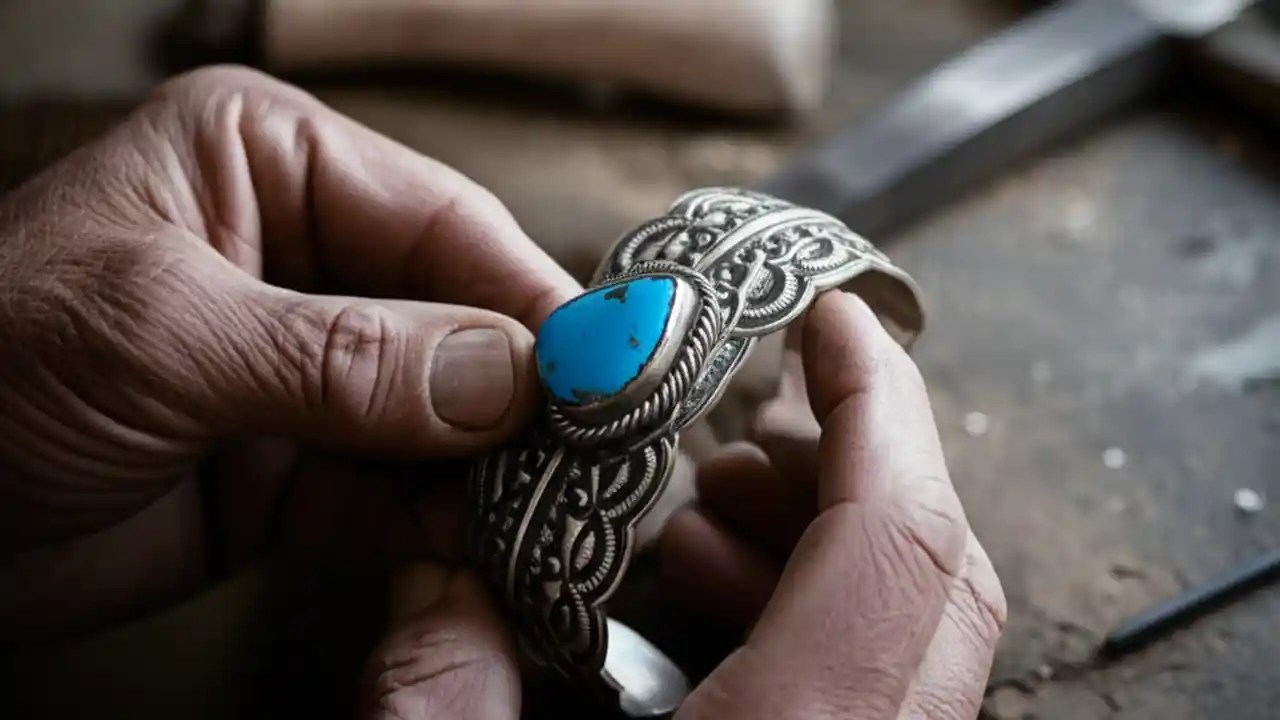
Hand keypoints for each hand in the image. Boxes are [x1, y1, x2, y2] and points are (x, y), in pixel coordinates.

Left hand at [0, 66, 577, 644]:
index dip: (536, 301)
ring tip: (555, 520)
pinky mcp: (297, 472)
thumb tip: (511, 379)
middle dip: (529, 396)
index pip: (444, 225)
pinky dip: (445, 528)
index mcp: (268, 164)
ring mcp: (307, 371)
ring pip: (446, 417)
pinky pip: (402, 494)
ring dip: (498, 471)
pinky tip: (480, 553)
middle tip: (601, 461)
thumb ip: (342, 358)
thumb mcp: (160, 338)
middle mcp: (303, 256)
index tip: (613, 373)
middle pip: (464, 322)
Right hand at [362, 292, 1005, 718]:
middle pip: (936, 576)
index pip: (895, 542)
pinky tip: (708, 605)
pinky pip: (881, 682)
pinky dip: (815, 616)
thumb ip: (440, 688)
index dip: (873, 406)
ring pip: (920, 629)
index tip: (831, 321)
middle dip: (842, 468)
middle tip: (737, 436)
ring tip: (702, 517)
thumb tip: (440, 583)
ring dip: (821, 544)